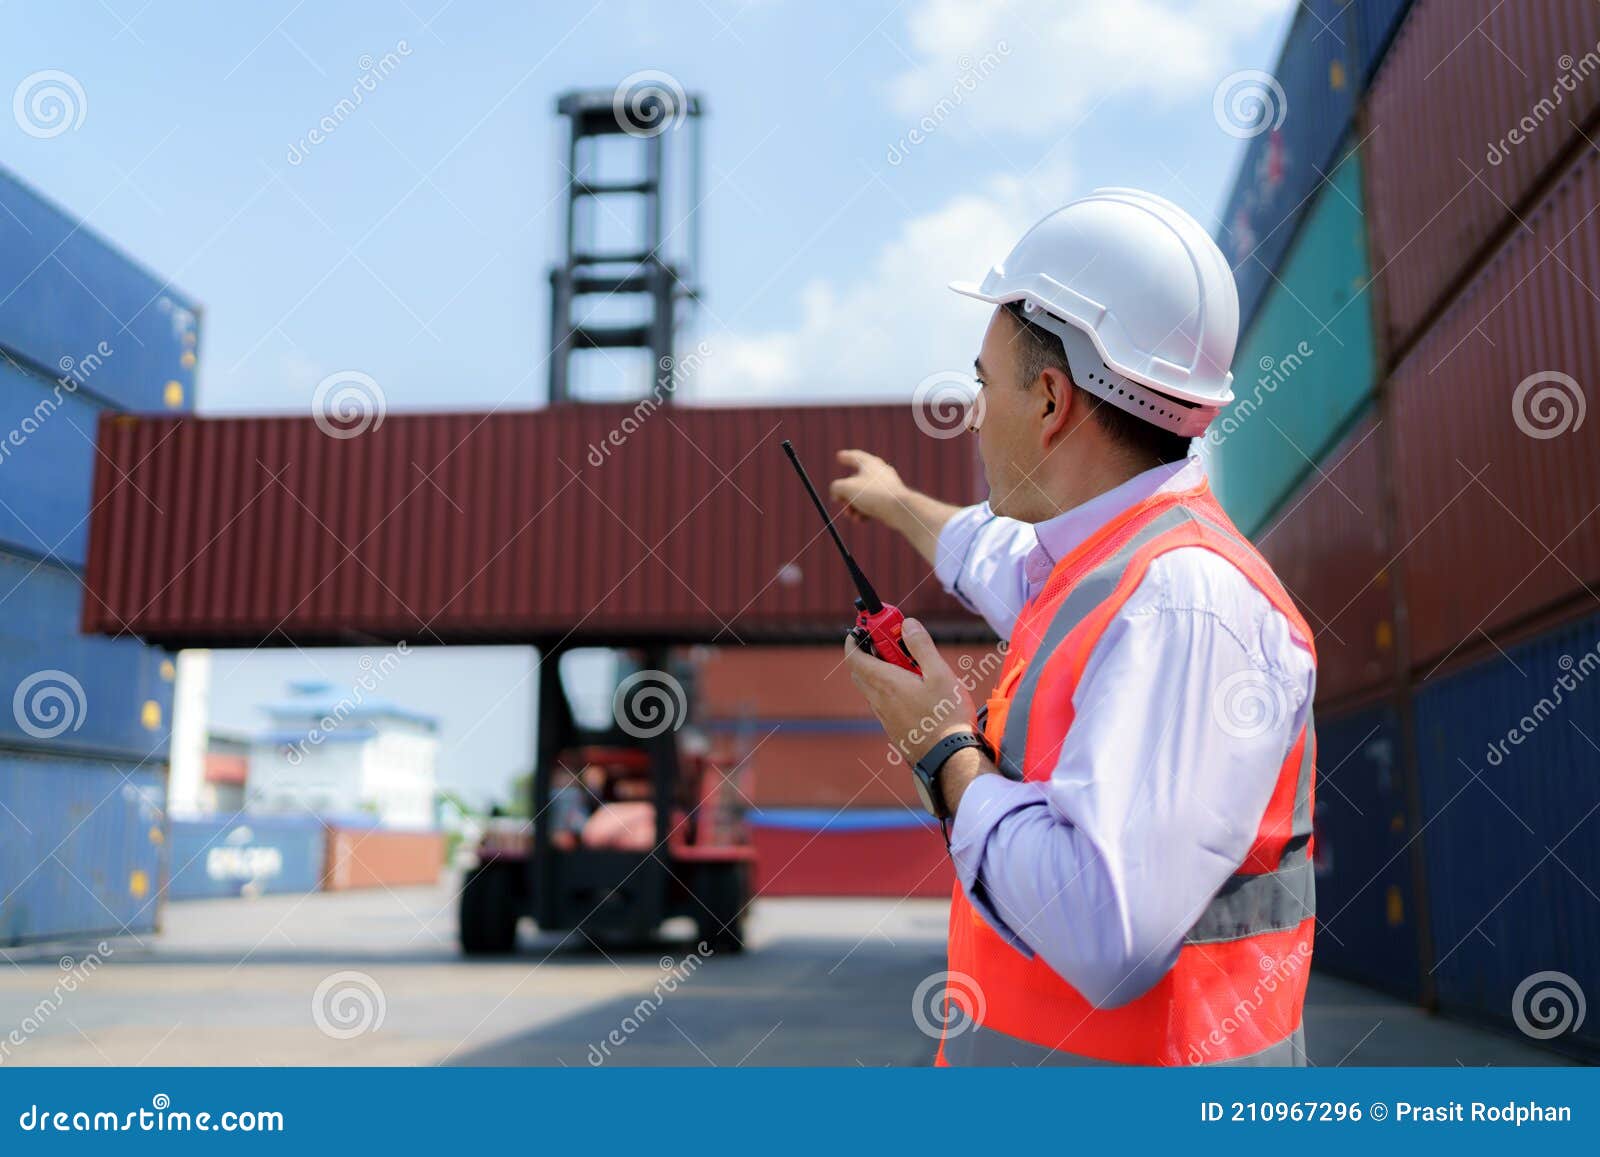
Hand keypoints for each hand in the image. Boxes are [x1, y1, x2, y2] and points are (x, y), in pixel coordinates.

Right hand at [828, 449, 906, 525]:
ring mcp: (885, 487)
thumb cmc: (874, 494)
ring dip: (853, 506)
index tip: (839, 456)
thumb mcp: (847, 488)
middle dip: (845, 493)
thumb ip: (836, 488)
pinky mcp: (890, 500)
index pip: (855, 456)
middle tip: (839, 500)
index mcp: (870, 463)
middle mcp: (879, 472)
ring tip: (850, 515)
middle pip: (857, 480)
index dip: (845, 456)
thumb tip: (836, 494)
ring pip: (863, 495)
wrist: (900, 509)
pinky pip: (872, 504)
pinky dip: (864, 512)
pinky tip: (860, 519)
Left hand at [843, 617, 976, 765]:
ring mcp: (884, 716)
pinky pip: (882, 700)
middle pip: (861, 669)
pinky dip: (890, 686)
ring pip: (872, 686)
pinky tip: (916, 688)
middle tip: (893, 641)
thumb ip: (921, 646)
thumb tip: (907, 625)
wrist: (949, 759)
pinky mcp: (893, 727)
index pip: (854, 656)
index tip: (867, 627)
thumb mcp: (939, 674)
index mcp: (886, 683)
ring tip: (912, 664)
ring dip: (883, 669)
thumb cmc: (947, 717)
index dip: (855, 638)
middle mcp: (879, 700)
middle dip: (871, 650)